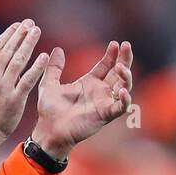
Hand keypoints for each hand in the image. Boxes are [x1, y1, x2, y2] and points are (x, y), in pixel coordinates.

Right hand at [0, 19, 48, 165]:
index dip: (8, 35)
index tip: (18, 25)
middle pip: (9, 51)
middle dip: (20, 35)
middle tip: (30, 23)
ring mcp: (4, 87)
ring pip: (19, 61)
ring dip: (29, 44)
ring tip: (37, 32)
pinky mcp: (15, 99)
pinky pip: (28, 80)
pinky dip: (37, 67)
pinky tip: (44, 57)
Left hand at [32, 41, 133, 160]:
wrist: (48, 130)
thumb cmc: (50, 111)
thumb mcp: (49, 84)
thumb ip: (54, 67)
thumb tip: (57, 49)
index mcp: (89, 83)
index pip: (106, 66)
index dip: (112, 55)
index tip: (115, 44)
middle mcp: (99, 92)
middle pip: (119, 73)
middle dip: (125, 59)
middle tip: (127, 45)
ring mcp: (104, 103)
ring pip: (124, 87)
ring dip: (126, 76)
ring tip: (121, 66)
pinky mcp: (105, 115)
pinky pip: (121, 107)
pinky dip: (125, 99)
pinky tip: (122, 90)